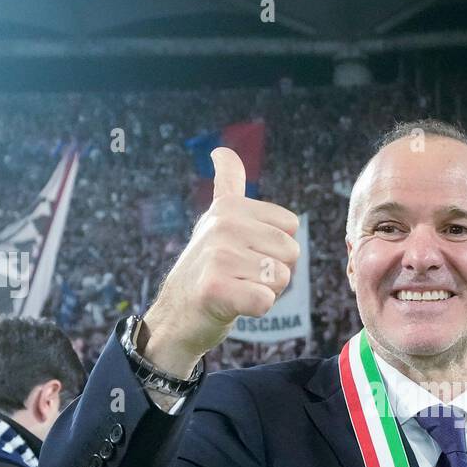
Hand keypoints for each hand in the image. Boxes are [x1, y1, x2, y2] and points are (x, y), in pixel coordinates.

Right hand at [143, 148, 300, 374]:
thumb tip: (222, 150)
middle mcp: (223, 225)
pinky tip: (232, 305)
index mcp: (229, 207)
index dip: (276, 248)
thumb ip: (227, 184)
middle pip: (291, 252)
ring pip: (281, 278)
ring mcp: (218, 255)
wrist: (176, 316)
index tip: (246, 254)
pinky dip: (255, 309)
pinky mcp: (216, 288)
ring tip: (235, 289)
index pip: (290, 226)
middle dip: (273, 272)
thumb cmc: (207, 269)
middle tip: (241, 277)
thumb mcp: (215, 220)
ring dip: (264, 291)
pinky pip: (265, 301)